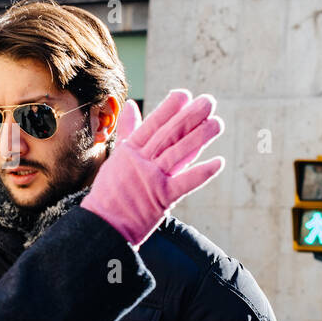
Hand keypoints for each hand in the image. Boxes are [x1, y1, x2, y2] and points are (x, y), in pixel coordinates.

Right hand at [81, 89, 223, 246]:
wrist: (103, 225)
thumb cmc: (110, 191)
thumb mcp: (116, 157)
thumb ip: (128, 131)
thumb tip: (130, 105)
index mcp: (129, 151)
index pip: (152, 125)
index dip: (169, 108)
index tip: (185, 94)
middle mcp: (140, 162)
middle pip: (168, 135)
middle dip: (190, 117)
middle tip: (209, 102)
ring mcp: (151, 180)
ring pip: (178, 153)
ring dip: (200, 138)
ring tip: (217, 123)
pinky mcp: (161, 199)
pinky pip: (185, 183)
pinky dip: (202, 173)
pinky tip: (218, 162)